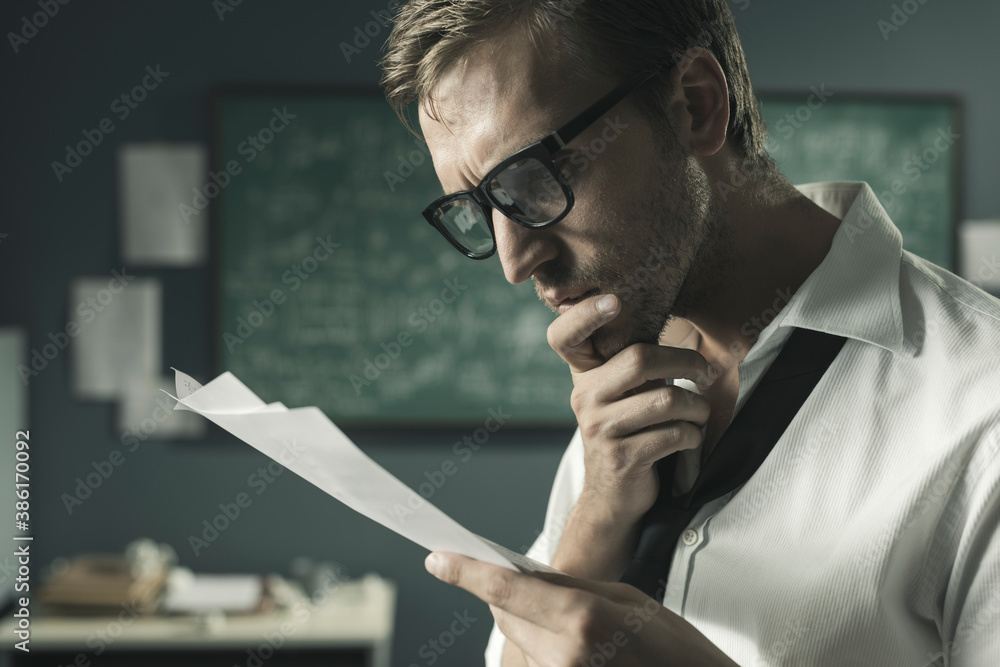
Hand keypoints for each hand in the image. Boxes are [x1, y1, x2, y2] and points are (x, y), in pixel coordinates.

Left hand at [425, 552, 739, 666]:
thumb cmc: (675, 650)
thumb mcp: (626, 599)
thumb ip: (566, 588)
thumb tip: (519, 576)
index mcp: (581, 619)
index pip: (504, 588)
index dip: (465, 571)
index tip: (438, 558)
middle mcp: (563, 657)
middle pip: (504, 614)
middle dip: (510, 595)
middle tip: (542, 590)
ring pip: (516, 643)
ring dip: (529, 629)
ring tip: (581, 632)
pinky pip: (533, 666)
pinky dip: (542, 652)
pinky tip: (578, 650)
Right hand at [547, 293, 716, 524]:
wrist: (613, 496)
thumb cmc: (628, 433)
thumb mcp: (620, 394)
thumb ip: (634, 363)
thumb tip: (680, 325)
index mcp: (583, 375)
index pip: (565, 336)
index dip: (586, 314)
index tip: (614, 300)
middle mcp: (584, 398)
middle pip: (640, 359)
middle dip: (686, 362)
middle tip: (705, 372)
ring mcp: (599, 429)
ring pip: (666, 400)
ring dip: (697, 407)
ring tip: (699, 413)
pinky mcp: (622, 457)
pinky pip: (674, 434)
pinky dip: (693, 435)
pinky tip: (690, 438)